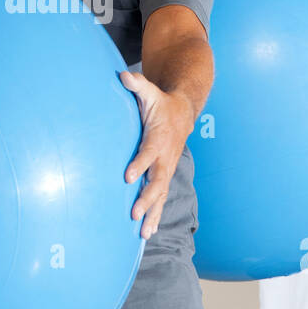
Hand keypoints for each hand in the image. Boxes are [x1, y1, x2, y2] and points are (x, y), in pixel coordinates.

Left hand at [119, 70, 194, 239]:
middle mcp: (164, 158)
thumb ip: (137, 85)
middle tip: (134, 213)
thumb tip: (124, 76)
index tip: (127, 176)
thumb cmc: (160, 103)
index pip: (148, 153)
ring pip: (161, 195)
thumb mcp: (149, 91)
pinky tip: (147, 232)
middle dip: (146, 198)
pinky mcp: (164, 176)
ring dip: (153, 213)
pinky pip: (161, 198)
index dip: (139, 164)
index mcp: (158, 138)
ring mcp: (166, 169)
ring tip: (144, 232)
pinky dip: (155, 215)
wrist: (183, 113)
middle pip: (156, 181)